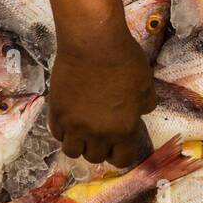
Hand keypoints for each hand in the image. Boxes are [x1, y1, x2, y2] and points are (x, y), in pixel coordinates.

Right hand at [47, 33, 157, 167]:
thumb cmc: (124, 60)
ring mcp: (73, 124)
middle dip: (100, 149)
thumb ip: (145, 104)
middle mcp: (97, 133)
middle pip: (94, 157)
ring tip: (82, 131)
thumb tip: (140, 111)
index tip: (119, 147)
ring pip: (72, 151)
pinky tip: (69, 120)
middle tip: (101, 134)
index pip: (121, 160)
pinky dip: (64, 131)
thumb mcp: (146, 84)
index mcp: (124, 129)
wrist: (93, 42)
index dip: (121, 155)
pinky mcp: (56, 111)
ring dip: (79, 144)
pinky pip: (57, 133)